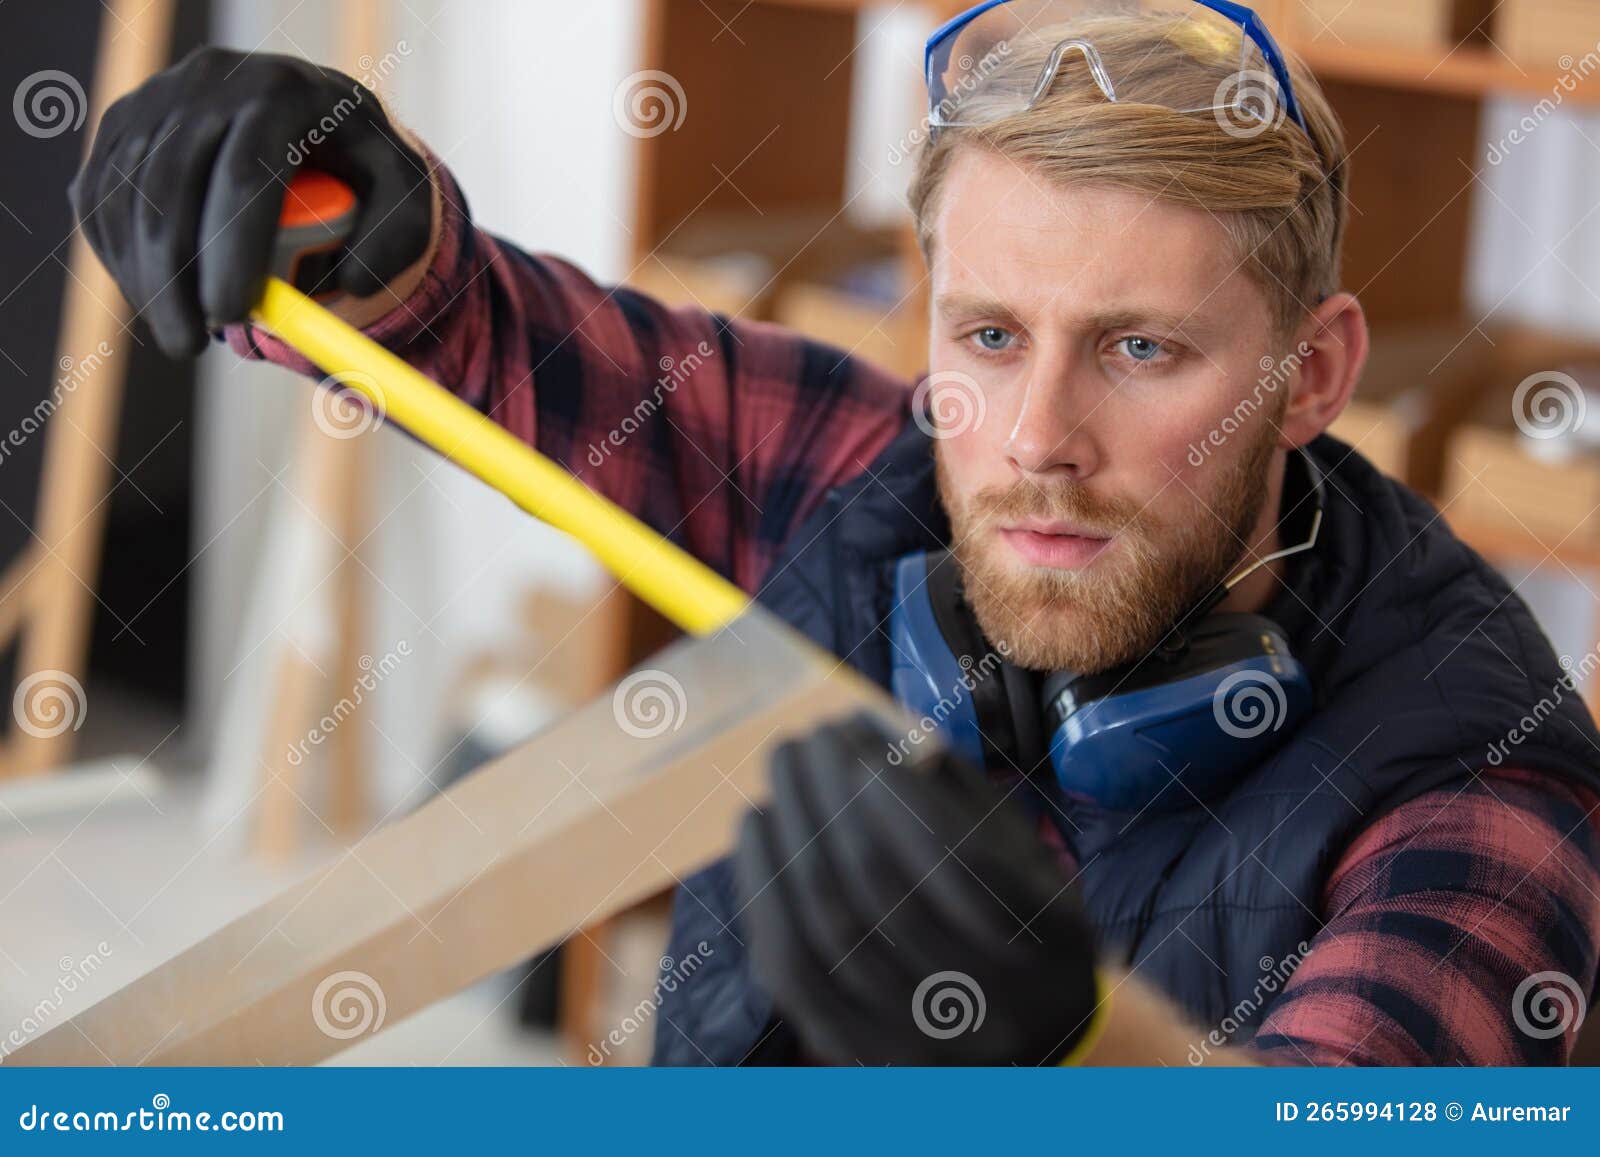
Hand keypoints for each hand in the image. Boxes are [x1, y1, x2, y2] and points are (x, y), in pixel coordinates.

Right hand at [69, 47, 431, 357]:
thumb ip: (393, 245)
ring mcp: (156, 98)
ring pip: (125, 197)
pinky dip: (122, 257)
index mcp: (283, 93)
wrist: (313, 121)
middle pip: (169, 185)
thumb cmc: (364, 171)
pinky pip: (101, 200)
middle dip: (172, 277)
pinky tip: (158, 294)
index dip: (231, 250)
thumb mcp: (405, 203)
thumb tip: (352, 285)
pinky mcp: (121, 125)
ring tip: (182, 330)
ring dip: (144, 276)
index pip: (245, 173)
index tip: (230, 316)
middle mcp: (210, 81)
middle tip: (190, 344)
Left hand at [735, 712, 1100, 1064]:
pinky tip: (757, 823)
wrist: (1032, 1028)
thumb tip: (876, 734)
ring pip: (832, 935)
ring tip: (784, 767)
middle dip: (836, 803)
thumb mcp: (1019, 845)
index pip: (968, 870)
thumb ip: (956, 792)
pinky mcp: (859, 1052)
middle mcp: (990, 1009)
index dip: (906, 803)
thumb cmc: (1021, 909)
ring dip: (794, 835)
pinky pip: (792, 972)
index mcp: (1049, 942)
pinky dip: (763, 889)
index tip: (864, 744)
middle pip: (885, 898)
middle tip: (811, 738)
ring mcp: (920, 1043)